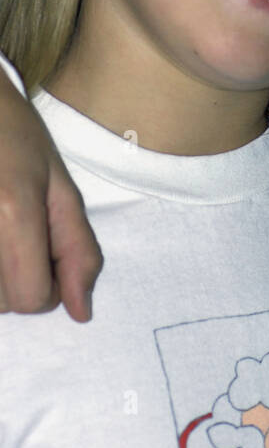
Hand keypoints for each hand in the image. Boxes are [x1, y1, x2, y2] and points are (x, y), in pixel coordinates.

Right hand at [0, 87, 102, 321]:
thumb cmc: (11, 135)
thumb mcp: (58, 184)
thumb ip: (76, 249)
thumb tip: (82, 313)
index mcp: (12, 209)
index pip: (33, 298)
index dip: (48, 284)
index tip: (44, 250)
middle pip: (1, 305)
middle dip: (16, 279)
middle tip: (13, 229)